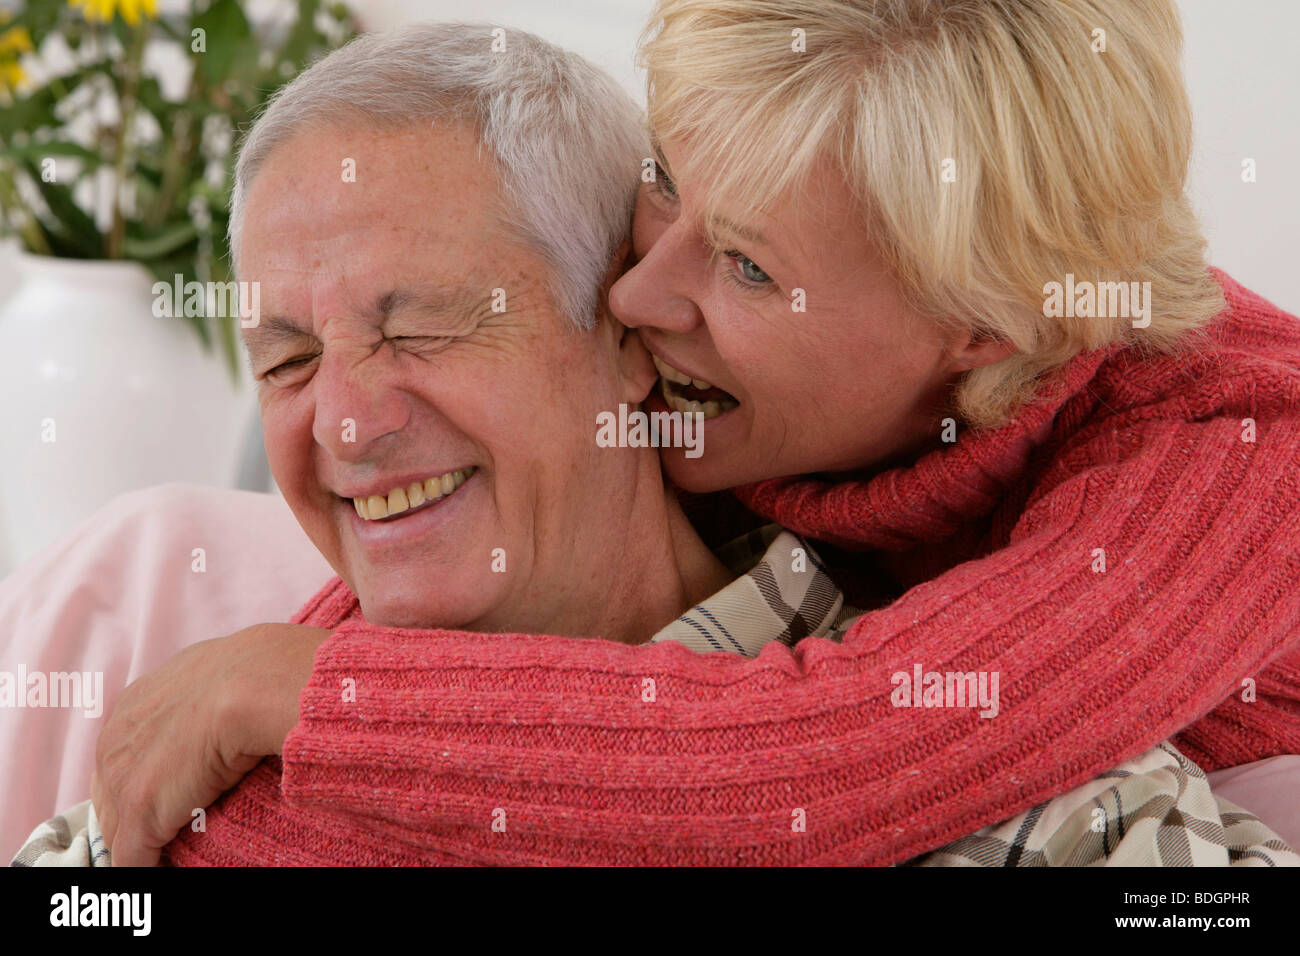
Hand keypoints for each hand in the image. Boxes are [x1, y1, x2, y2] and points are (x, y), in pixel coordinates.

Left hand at [92, 622, 332, 865]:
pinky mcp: (140, 817)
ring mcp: (123, 780)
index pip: (124, 756)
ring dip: (145, 841)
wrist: (252, 685)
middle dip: (134, 813)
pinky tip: (171, 866)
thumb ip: (203, 698)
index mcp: (132, 706)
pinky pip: (133, 858)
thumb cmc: (253, 674)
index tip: (169, 792)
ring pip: (119, 828)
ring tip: (173, 851)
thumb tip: (230, 706)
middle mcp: (115, 741)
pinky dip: (151, 866)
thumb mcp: (217, 675)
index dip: (145, 778)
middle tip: (170, 826)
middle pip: (112, 794)